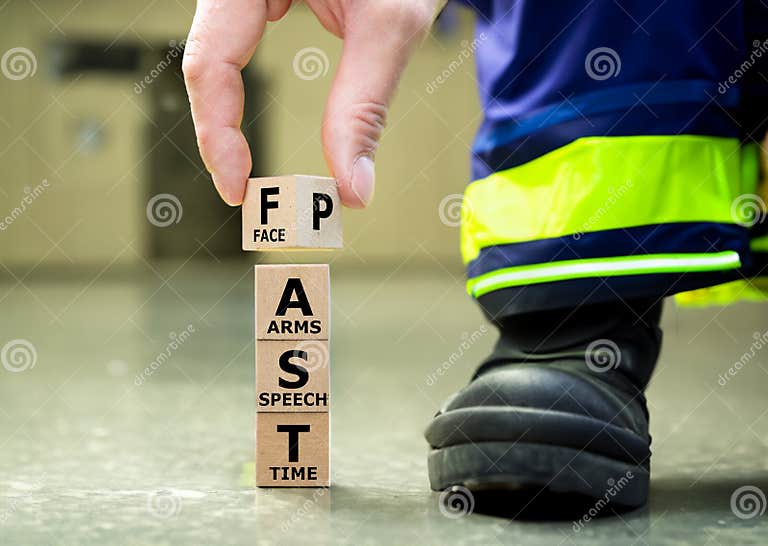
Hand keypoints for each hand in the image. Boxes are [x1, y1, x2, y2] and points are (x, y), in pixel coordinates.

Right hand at [183, 0, 442, 207]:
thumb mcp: (390, 25)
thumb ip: (365, 106)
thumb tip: (352, 190)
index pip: (209, 59)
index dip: (216, 132)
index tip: (237, 188)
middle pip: (206, 59)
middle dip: (219, 129)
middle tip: (240, 189)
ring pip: (216, 52)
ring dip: (226, 113)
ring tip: (240, 164)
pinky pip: (236, 41)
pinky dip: (241, 88)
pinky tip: (245, 121)